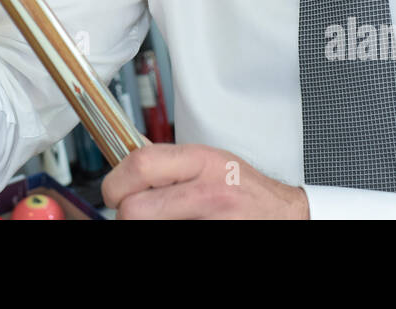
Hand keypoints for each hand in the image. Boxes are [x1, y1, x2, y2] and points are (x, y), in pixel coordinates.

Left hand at [101, 143, 309, 218]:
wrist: (281, 214)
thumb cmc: (243, 187)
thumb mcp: (207, 160)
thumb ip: (168, 162)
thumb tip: (127, 156)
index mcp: (201, 161)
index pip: (140, 165)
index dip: (116, 182)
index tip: (114, 190)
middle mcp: (205, 192)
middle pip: (134, 209)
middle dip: (125, 212)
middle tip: (132, 210)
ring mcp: (210, 222)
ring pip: (148, 227)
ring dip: (144, 225)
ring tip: (161, 216)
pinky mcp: (210, 238)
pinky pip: (168, 236)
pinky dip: (162, 231)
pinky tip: (177, 224)